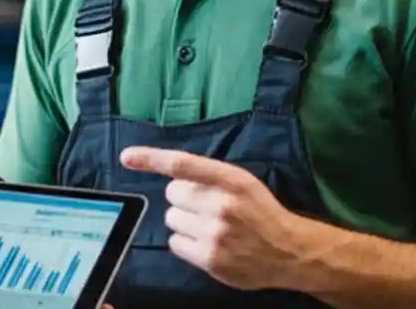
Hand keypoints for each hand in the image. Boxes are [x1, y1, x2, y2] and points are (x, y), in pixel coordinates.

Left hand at [120, 146, 324, 290]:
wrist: (288, 250)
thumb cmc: (260, 211)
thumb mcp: (242, 182)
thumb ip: (209, 176)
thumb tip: (169, 172)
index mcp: (231, 179)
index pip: (183, 164)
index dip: (152, 159)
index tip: (127, 157)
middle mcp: (222, 204)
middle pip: (172, 193)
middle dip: (184, 199)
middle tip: (206, 207)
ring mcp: (216, 233)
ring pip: (172, 219)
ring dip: (185, 221)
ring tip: (210, 226)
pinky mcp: (210, 258)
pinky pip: (175, 243)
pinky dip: (186, 243)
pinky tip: (207, 243)